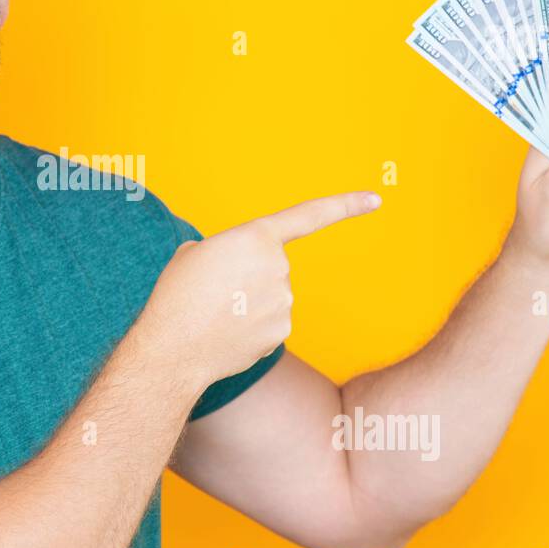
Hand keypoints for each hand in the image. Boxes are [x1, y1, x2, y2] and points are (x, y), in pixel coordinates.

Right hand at [132, 191, 381, 393]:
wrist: (173, 348)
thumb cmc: (176, 296)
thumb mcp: (194, 254)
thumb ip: (230, 253)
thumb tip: (245, 277)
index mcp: (255, 236)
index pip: (309, 215)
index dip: (345, 205)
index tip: (375, 199)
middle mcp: (277, 266)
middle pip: (272, 266)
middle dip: (246, 277)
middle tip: (212, 291)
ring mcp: (284, 301)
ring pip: (270, 296)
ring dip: (246, 303)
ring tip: (214, 313)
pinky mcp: (282, 332)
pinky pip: (269, 323)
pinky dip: (250, 328)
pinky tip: (226, 333)